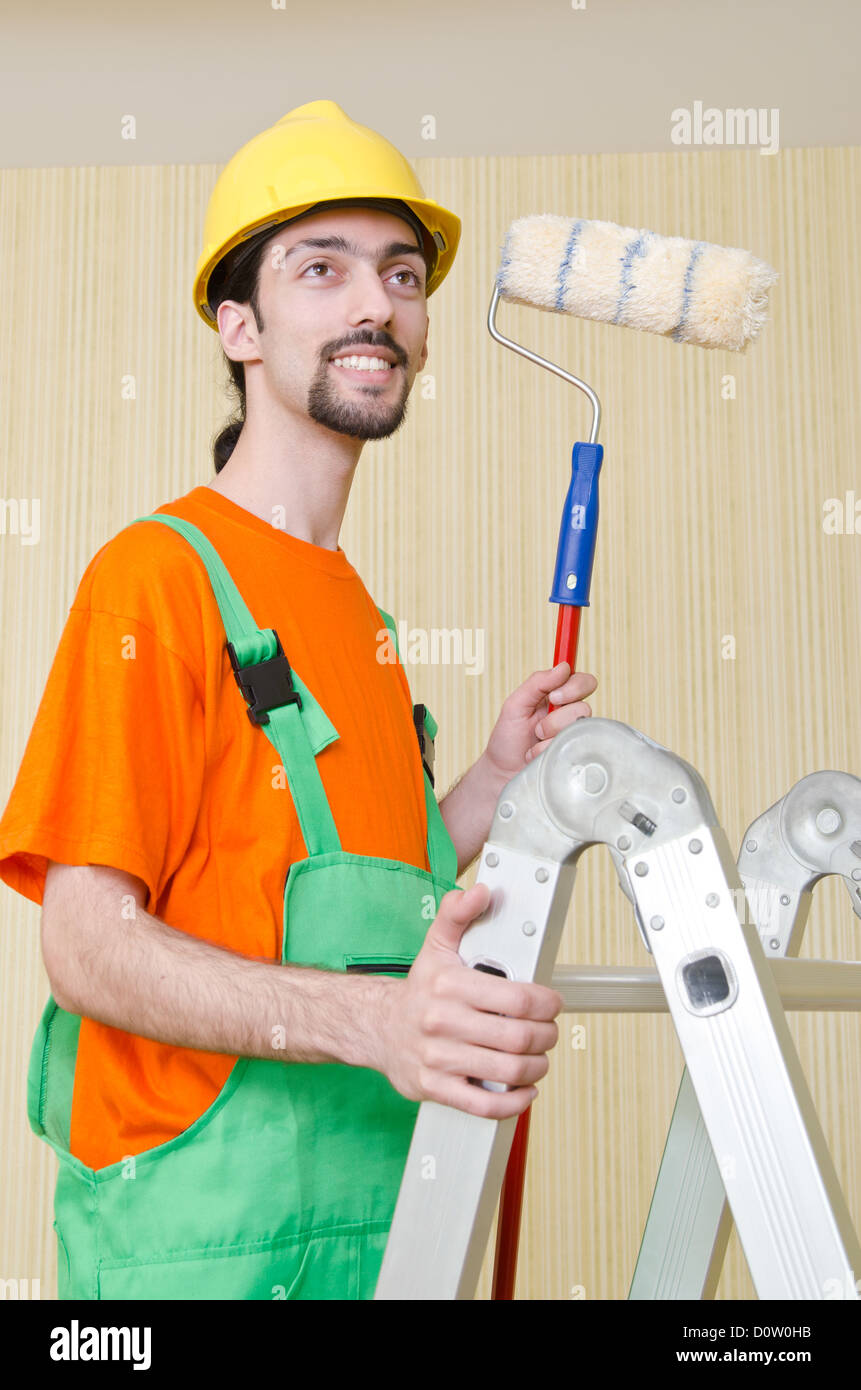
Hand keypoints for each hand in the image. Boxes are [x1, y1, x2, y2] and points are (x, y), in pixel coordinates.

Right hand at [378, 882, 562, 1118]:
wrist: (377, 1028)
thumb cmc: (418, 991)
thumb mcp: (436, 946)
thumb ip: (458, 915)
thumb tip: (479, 892)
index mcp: (449, 986)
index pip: (517, 999)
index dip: (547, 1004)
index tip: (553, 1004)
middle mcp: (443, 1023)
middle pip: (518, 1038)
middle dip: (546, 1036)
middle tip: (549, 1032)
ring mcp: (438, 1059)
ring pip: (507, 1071)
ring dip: (536, 1067)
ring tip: (539, 1057)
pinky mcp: (434, 1088)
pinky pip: (484, 1105)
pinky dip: (514, 1102)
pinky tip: (524, 1089)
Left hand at [484, 661, 597, 783]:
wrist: (502, 773)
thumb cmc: (508, 739)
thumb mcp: (515, 705)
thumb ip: (537, 682)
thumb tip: (563, 667)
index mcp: (557, 697)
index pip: (582, 681)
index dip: (574, 686)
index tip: (554, 696)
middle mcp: (569, 714)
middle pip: (584, 704)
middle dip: (558, 716)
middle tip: (539, 725)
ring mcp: (573, 735)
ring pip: (578, 726)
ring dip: (549, 734)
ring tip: (534, 741)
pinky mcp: (574, 754)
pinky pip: (572, 747)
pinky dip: (548, 750)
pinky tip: (536, 755)